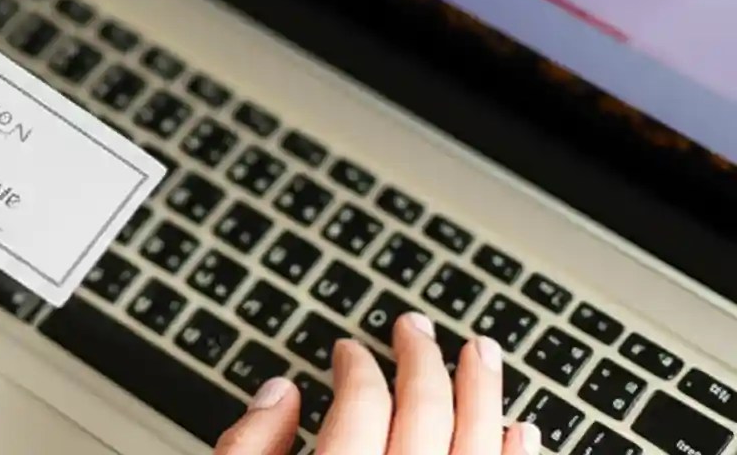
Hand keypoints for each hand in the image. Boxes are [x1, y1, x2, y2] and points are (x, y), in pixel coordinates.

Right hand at [214, 314, 541, 454]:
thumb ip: (246, 446)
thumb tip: (278, 392)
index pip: (361, 405)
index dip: (355, 366)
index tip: (348, 350)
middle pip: (427, 415)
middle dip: (423, 360)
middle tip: (414, 326)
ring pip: (481, 446)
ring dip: (486, 392)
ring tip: (481, 351)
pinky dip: (520, 454)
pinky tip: (521, 429)